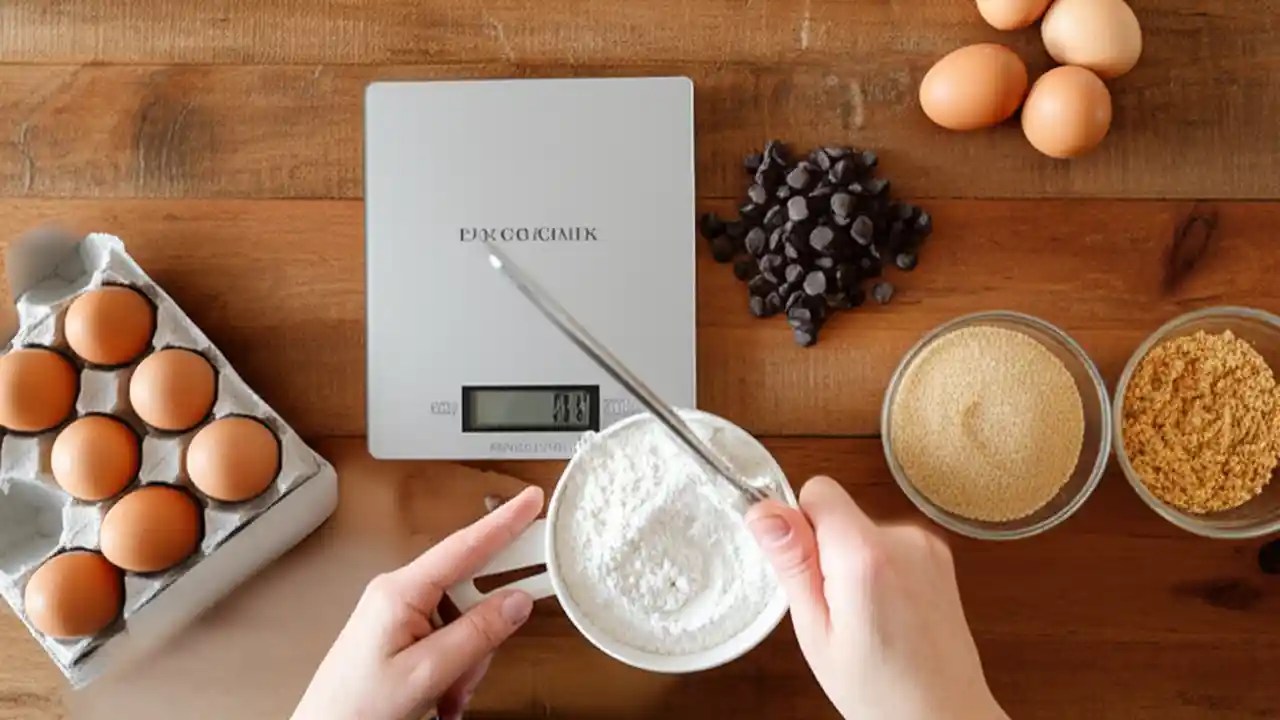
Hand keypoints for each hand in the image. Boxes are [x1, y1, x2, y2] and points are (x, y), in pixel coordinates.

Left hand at [293, 486, 542, 719]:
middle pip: (471, 591)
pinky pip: (450, 639)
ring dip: (469, 661)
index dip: (504, 522)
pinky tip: (444, 695)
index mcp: (400, 592)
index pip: (465, 546)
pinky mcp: (403, 635)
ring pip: (465, 621)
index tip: (531, 500)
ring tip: (449, 694)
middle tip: (483, 660)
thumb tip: (516, 601)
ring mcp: (401, 615)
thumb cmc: (355, 708)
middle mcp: (400, 595)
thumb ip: (476, 634)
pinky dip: (457, 668)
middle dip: (483, 633)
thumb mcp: (426, 673)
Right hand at [746, 477, 1007, 719]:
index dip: (800, 528)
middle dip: (826, 551)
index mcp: (866, 555)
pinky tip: (886, 613)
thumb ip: (792, 562)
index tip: (808, 574)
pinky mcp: (938, 554)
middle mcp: (905, 539)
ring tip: (865, 618)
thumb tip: (764, 511)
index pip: (817, 490)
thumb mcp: (816, 631)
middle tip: (837, 611)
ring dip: (853, 563)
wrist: (945, 716)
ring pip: (860, 529)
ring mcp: (927, 545)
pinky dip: (878, 570)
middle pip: (839, 511)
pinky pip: (886, 543)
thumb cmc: (881, 691)